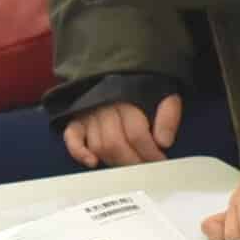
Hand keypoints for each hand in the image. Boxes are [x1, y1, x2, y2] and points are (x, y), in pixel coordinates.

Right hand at [63, 95, 182, 169]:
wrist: (122, 72)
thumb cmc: (144, 89)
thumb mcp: (164, 96)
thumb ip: (168, 116)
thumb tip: (164, 142)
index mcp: (128, 97)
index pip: (136, 133)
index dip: (149, 151)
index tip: (160, 160)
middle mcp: (105, 106)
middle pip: (115, 143)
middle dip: (133, 161)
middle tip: (146, 168)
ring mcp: (88, 114)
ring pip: (98, 145)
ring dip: (114, 161)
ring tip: (130, 165)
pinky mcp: (75, 121)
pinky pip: (72, 138)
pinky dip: (79, 152)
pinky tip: (93, 162)